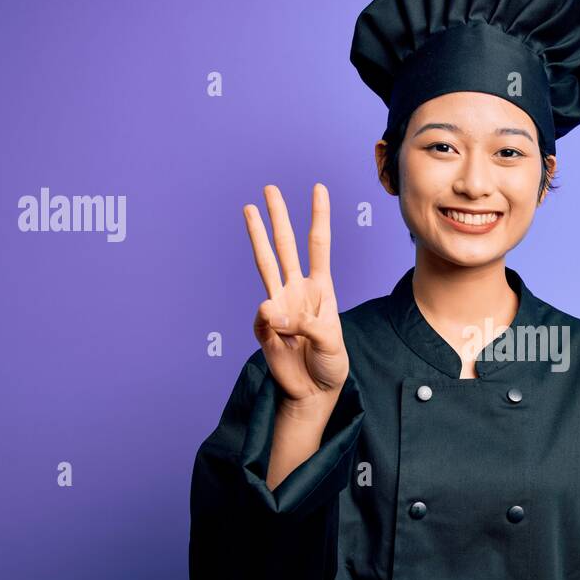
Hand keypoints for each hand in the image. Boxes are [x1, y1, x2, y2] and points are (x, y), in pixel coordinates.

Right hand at [244, 183, 348, 404]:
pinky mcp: (264, 326)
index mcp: (321, 288)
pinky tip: (283, 334)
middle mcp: (297, 289)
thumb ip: (305, 324)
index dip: (319, 217)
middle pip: (286, 246)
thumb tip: (270, 311)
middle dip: (279, 216)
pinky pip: (264, 318)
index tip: (318, 188)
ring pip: (264, 264)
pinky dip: (274, 324)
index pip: (318, 245)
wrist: (314, 391)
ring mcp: (278, 305)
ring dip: (257, 236)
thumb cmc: (329, 363)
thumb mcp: (331, 342)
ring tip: (248, 209)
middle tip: (270, 188)